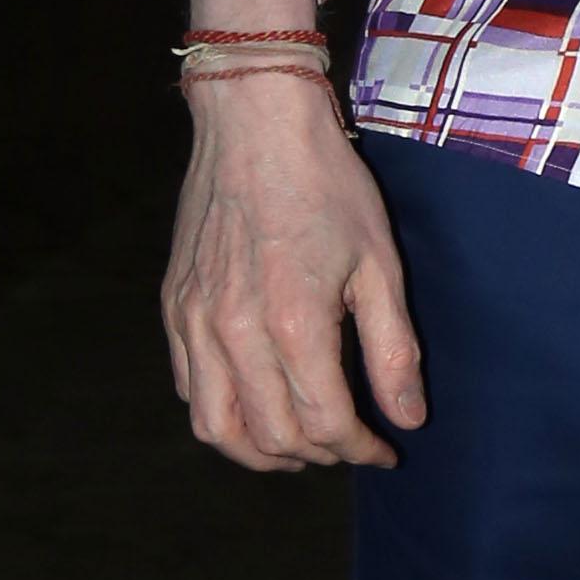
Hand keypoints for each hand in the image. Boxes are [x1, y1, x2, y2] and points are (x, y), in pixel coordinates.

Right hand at [161, 71, 427, 470]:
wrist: (255, 122)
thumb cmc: (326, 185)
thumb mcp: (380, 264)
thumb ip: (393, 349)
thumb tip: (407, 419)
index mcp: (293, 322)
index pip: (325, 423)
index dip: (360, 449)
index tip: (385, 449)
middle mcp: (235, 331)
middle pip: (270, 437)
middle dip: (317, 456)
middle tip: (347, 446)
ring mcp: (194, 321)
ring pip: (214, 427)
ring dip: (259, 453)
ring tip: (297, 448)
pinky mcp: (173, 306)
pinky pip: (187, 387)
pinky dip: (221, 414)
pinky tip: (255, 403)